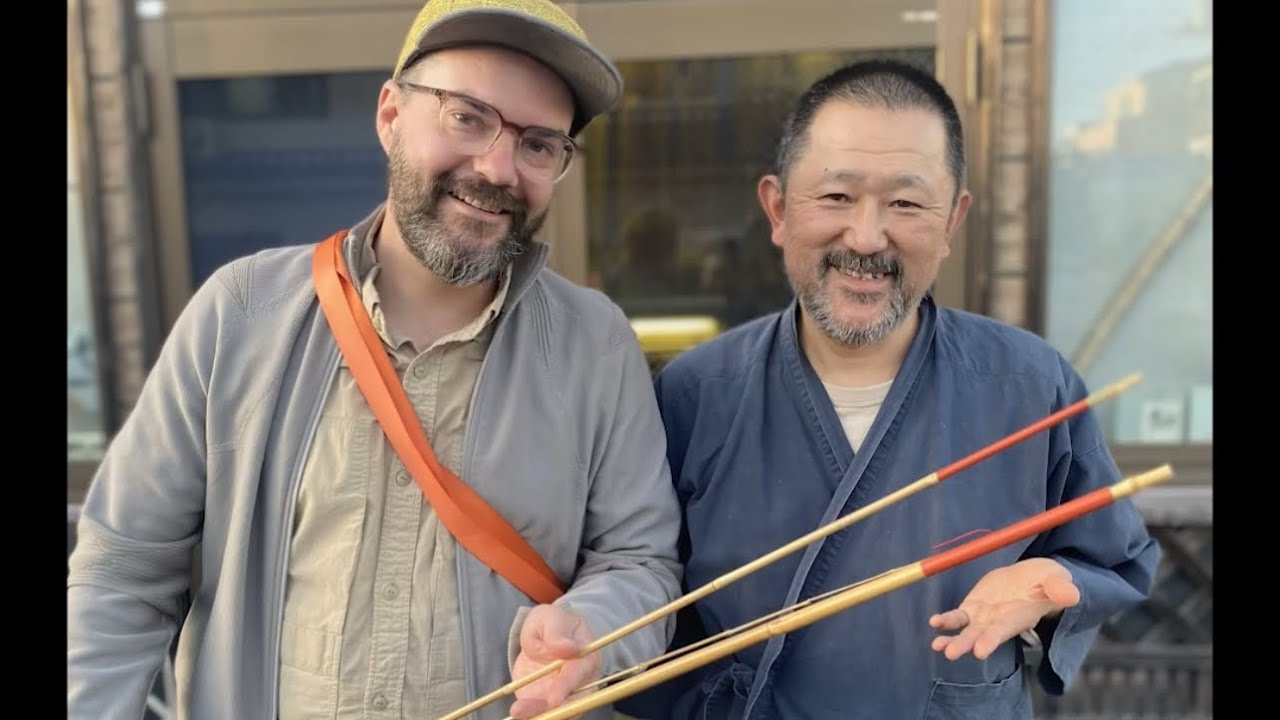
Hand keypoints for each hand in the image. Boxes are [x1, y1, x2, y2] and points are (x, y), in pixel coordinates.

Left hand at [509, 604, 601, 719]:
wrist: (545, 636)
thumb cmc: (552, 624)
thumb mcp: (550, 618)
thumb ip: (556, 632)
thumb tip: (569, 648)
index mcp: (586, 658)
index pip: (578, 674)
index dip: (566, 687)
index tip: (553, 699)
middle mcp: (581, 682)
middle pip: (572, 702)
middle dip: (552, 710)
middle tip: (524, 711)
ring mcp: (567, 696)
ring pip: (559, 712)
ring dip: (540, 715)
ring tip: (518, 713)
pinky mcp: (550, 704)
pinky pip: (545, 714)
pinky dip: (532, 716)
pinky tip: (519, 715)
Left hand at [928, 557, 1079, 660]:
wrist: (1034, 578)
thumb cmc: (1050, 583)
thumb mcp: (1058, 582)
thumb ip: (1060, 590)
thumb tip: (1071, 595)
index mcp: (1016, 618)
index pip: (1002, 631)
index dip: (991, 640)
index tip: (980, 651)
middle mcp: (997, 623)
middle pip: (978, 636)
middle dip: (965, 645)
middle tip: (950, 653)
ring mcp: (983, 617)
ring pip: (964, 630)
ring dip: (950, 638)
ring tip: (937, 645)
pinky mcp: (972, 607)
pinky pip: (956, 616)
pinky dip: (946, 621)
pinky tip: (934, 623)